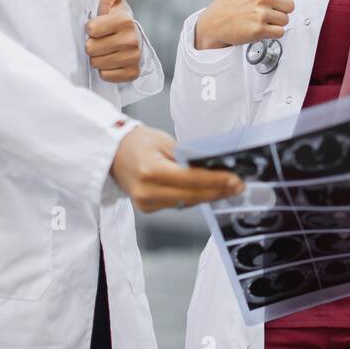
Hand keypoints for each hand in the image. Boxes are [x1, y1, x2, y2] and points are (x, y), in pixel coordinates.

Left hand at [87, 0, 143, 83]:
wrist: (130, 39)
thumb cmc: (114, 18)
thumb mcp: (111, 0)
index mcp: (126, 21)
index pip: (91, 30)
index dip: (91, 28)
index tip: (98, 26)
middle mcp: (132, 40)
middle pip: (91, 49)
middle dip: (93, 45)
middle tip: (102, 39)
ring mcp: (134, 58)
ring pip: (97, 63)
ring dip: (98, 58)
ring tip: (106, 49)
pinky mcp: (133, 73)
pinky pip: (106, 76)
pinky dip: (106, 71)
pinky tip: (112, 61)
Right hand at [109, 124, 243, 212]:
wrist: (110, 152)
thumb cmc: (136, 142)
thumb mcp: (163, 140)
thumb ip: (187, 155)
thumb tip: (212, 165)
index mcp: (151, 171)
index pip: (191, 180)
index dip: (216, 181)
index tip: (236, 180)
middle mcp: (147, 192)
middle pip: (192, 195)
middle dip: (218, 191)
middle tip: (239, 186)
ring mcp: (146, 203)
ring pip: (187, 202)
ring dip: (209, 196)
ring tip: (229, 189)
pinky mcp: (147, 208)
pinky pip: (178, 204)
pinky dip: (194, 197)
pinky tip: (209, 191)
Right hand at [194, 0, 294, 49]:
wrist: (213, 23)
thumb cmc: (227, 1)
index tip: (268, 1)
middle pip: (291, 7)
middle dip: (280, 11)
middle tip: (264, 13)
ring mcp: (261, 13)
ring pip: (285, 20)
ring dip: (275, 24)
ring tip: (260, 21)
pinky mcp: (258, 29)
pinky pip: (280, 33)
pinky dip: (271, 34)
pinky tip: (259, 29)